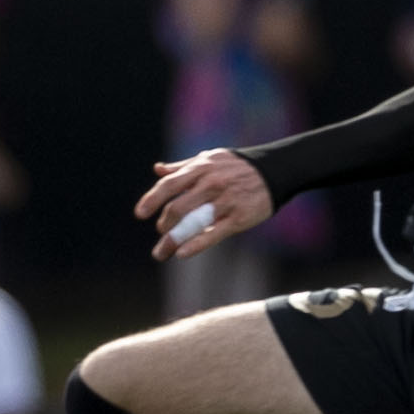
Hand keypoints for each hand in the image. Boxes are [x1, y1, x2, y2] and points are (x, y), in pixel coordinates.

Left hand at [135, 149, 272, 261]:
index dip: (152, 200)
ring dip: (173, 240)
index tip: (140, 214)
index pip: (169, 185)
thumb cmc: (238, 166)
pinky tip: (182, 254)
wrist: (274, 171)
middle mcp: (210, 184)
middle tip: (161, 232)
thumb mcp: (210, 159)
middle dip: (164, 224)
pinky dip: (196, 245)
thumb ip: (183, 166)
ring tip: (162, 252)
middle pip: (177, 207)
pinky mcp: (238, 218)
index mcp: (200, 169)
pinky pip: (213, 234)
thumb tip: (158, 169)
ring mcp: (224, 202)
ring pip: (192, 223)